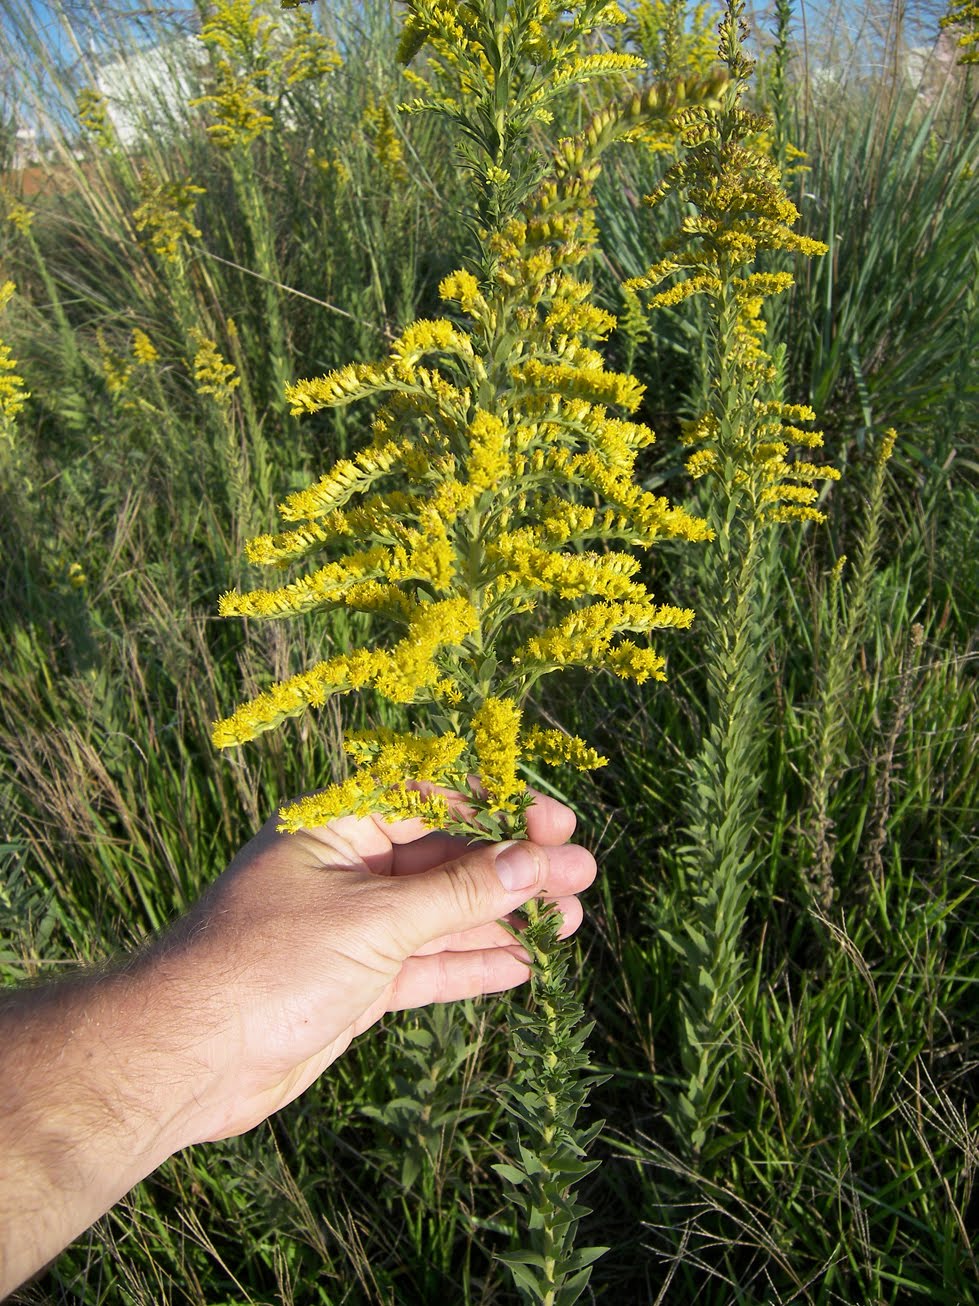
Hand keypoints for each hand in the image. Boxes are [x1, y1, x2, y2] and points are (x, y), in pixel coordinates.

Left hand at [162, 790, 596, 1143]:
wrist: (188, 1058)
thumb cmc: (267, 964)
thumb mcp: (375, 919)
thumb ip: (459, 892)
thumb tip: (533, 860)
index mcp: (337, 823)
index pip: (433, 800)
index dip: (498, 809)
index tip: (556, 822)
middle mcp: (348, 867)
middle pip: (447, 858)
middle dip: (514, 868)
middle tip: (582, 876)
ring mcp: (354, 926)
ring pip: (444, 914)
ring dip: (505, 917)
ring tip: (571, 922)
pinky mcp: (357, 981)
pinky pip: (426, 964)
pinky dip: (471, 964)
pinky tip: (524, 963)